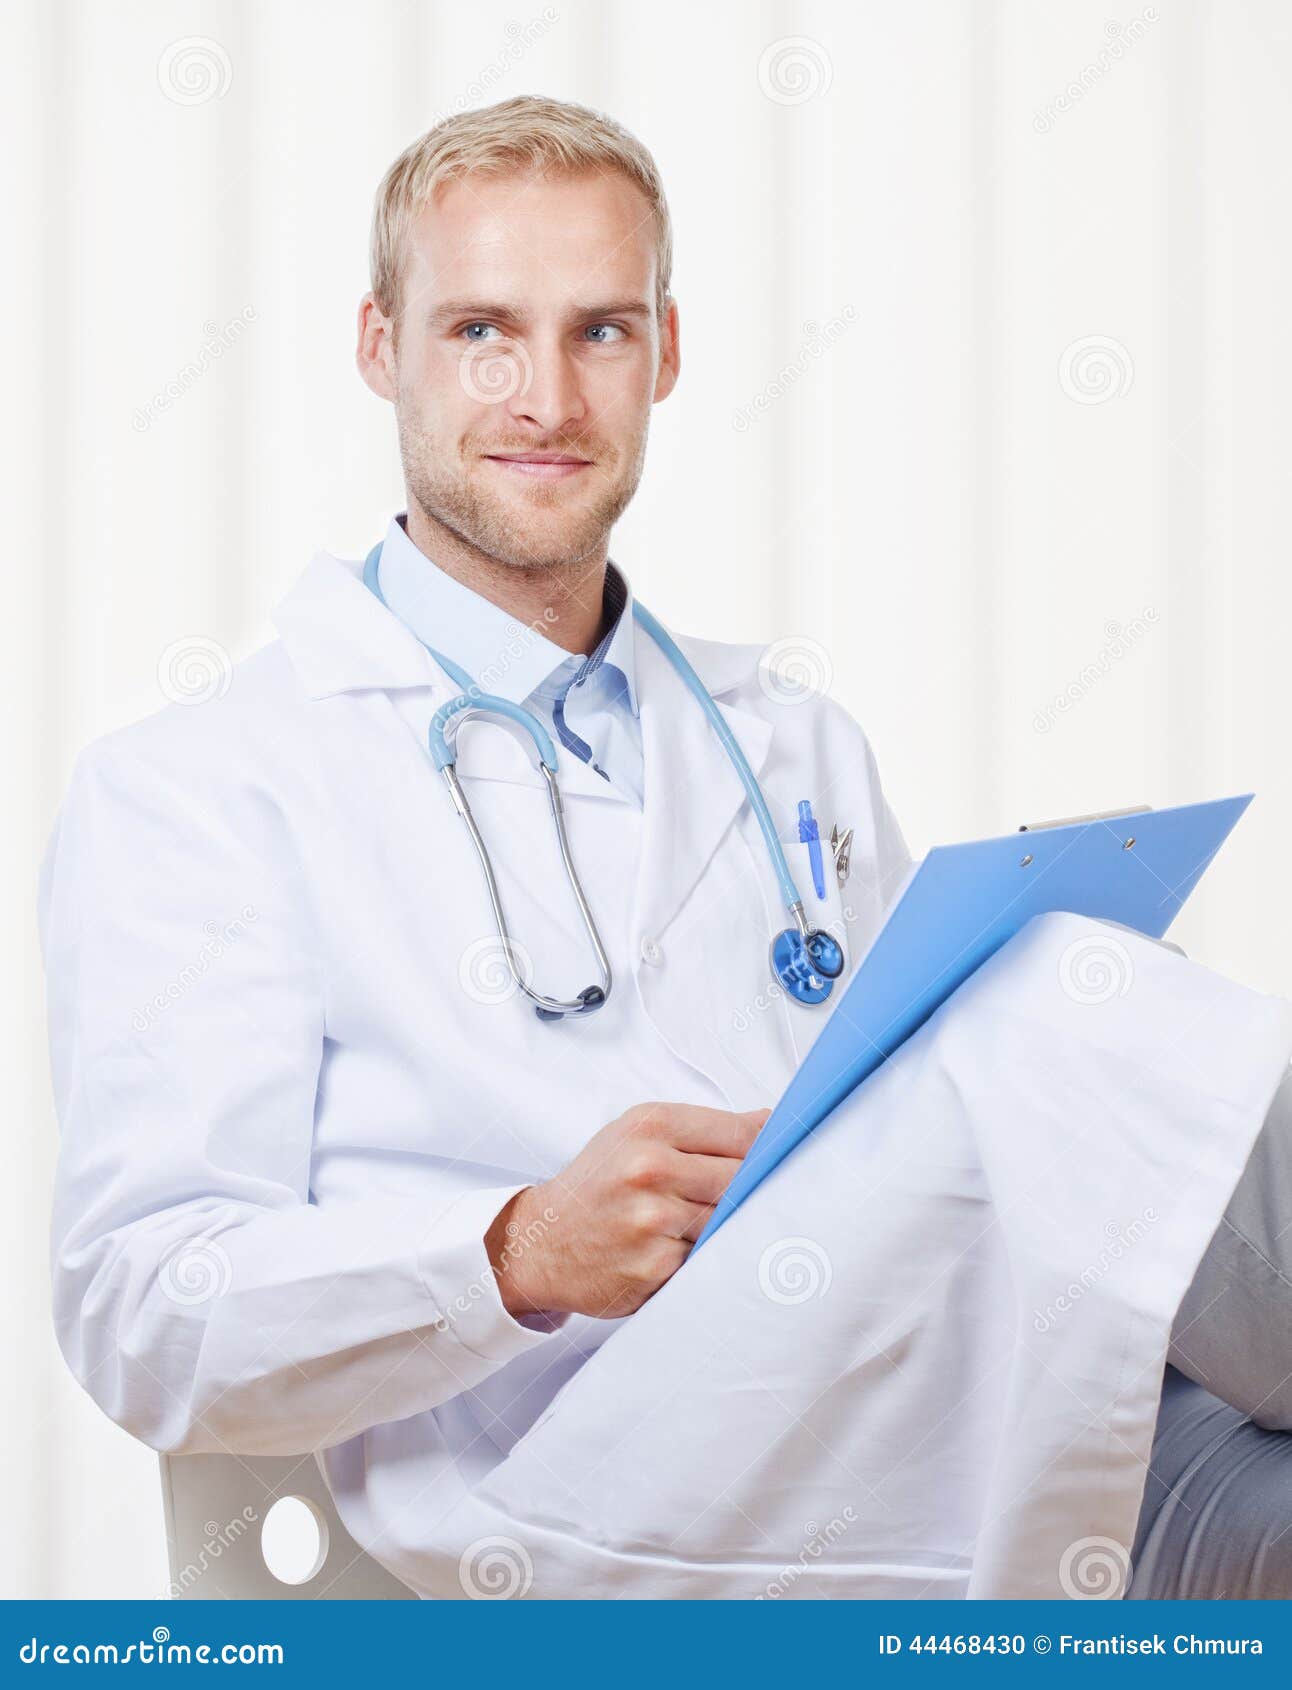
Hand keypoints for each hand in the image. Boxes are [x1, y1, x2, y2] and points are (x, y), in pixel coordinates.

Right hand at [485, 1101, 770, 1319]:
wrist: (542, 1243)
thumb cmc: (597, 1184)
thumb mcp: (637, 1135)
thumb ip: (705, 1129)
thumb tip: (773, 1122)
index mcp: (650, 1126)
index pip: (742, 1135)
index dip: (769, 1150)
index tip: (784, 1159)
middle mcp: (650, 1168)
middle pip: (742, 1180)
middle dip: (753, 1192)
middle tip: (757, 1199)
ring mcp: (653, 1221)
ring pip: (729, 1222)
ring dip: (732, 1227)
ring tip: (716, 1225)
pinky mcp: (655, 1268)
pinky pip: (707, 1260)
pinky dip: (708, 1258)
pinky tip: (689, 1251)